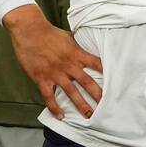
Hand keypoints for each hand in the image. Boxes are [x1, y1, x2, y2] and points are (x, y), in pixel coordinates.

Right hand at [2, 4, 101, 119]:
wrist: (29, 31)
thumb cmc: (49, 33)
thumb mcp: (69, 37)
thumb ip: (79, 44)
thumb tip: (90, 43)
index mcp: (77, 54)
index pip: (96, 64)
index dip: (107, 73)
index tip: (116, 82)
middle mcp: (69, 65)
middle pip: (87, 82)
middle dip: (97, 94)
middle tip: (106, 106)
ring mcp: (55, 73)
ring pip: (71, 92)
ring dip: (81, 104)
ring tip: (89, 115)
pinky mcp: (42, 78)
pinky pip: (49, 96)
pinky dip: (54, 107)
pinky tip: (60, 115)